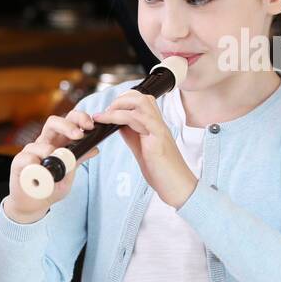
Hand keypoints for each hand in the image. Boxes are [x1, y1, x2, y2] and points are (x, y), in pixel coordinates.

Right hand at [5, 108, 101, 222]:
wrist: (33, 204)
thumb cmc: (50, 187)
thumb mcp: (69, 174)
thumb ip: (78, 160)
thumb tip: (95, 148)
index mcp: (57, 143)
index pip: (67, 121)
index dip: (79, 119)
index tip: (90, 126)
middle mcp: (43, 143)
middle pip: (53, 122)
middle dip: (67, 125)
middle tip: (78, 136)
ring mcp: (30, 152)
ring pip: (41, 143)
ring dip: (51, 153)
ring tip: (55, 167)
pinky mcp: (19, 162)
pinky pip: (28, 158)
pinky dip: (36, 164)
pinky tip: (40, 174)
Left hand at [92, 91, 198, 207]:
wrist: (176, 184)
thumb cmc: (160, 169)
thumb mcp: (141, 147)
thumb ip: (131, 133)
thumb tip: (115, 122)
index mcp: (154, 124)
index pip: (141, 100)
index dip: (123, 101)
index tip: (108, 111)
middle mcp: (157, 123)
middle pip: (141, 96)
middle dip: (120, 99)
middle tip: (106, 112)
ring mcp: (159, 129)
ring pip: (141, 103)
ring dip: (118, 106)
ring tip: (104, 116)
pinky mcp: (158, 138)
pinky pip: (140, 119)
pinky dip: (121, 117)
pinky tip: (109, 124)